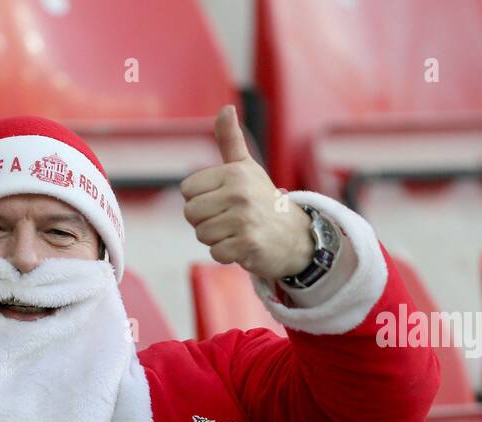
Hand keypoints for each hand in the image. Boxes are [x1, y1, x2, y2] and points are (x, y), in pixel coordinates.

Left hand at [181, 105, 314, 281]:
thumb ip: (230, 140)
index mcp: (234, 172)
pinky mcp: (247, 244)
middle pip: (191, 213)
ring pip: (202, 234)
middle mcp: (239, 193)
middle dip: (205, 220)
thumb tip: (226, 108)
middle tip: (230, 218)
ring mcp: (244, 219)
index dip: (200, 199)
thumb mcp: (246, 167)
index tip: (222, 200)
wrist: (294, 235)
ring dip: (216, 238)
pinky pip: (216, 253)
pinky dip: (226, 254)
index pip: (187, 190)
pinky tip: (243, 245)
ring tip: (238, 230)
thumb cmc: (263, 199)